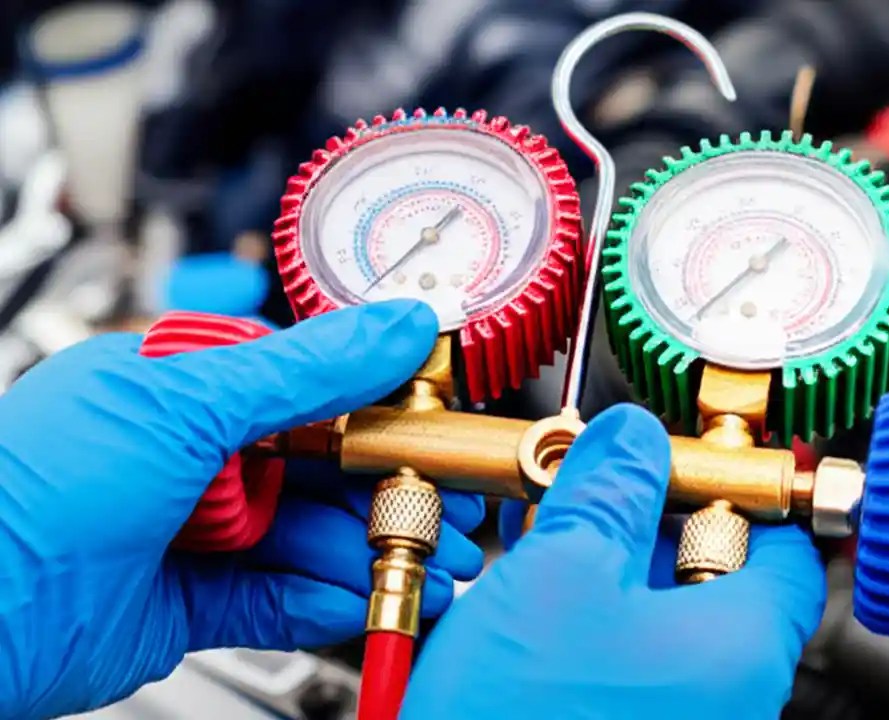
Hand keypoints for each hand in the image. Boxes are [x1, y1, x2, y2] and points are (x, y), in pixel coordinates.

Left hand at [0, 300, 484, 718]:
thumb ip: (307, 369)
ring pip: (310, 536)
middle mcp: (194, 452)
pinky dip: (327, 598)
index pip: (315, 383)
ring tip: (429, 566)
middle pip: (324, 466)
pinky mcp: (190, 601)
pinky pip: (279, 597)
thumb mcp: (186, 403)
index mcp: (186, 383)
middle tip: (452, 506)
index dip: (386, 405)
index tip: (441, 421)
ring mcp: (193, 528)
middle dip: (394, 490)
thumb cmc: (29, 487)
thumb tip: (397, 324)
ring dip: (372, 551)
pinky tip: (368, 597)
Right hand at [405, 405, 825, 719]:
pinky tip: (540, 612)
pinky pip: (633, 672)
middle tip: (598, 489)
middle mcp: (729, 701)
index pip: (785, 543)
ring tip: (554, 542)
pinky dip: (596, 630)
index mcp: (740, 649)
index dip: (737, 485)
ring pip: (667, 627)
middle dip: (654, 523)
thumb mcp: (557, 575)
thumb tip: (632, 441)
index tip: (689, 457)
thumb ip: (607, 491)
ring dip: (615, 574)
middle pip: (720, 578)